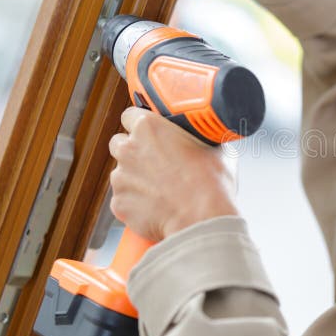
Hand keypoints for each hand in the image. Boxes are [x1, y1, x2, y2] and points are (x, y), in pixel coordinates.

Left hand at [108, 107, 239, 240]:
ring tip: (161, 190)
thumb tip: (208, 136)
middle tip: (156, 163)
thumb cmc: (212, 182)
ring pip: (122, 173)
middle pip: (120, 143)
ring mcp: (121, 178)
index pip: (130, 115)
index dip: (141, 125)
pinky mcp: (119, 204)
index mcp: (149, 128)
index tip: (151, 134)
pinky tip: (157, 207)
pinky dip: (137, 203)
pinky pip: (125, 200)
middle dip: (133, 151)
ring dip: (136, 179)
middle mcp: (129, 149)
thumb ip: (200, 138)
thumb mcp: (215, 148)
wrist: (203, 219)